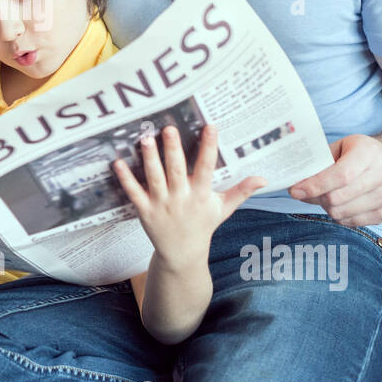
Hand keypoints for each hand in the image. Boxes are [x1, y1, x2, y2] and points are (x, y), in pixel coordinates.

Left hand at [112, 124, 265, 268]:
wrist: (182, 254)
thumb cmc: (203, 226)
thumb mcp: (224, 209)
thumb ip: (241, 191)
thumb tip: (264, 178)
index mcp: (201, 195)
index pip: (207, 168)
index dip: (209, 147)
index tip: (210, 127)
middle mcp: (181, 198)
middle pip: (177, 170)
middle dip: (173, 149)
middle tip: (169, 128)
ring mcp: (162, 205)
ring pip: (155, 178)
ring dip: (149, 159)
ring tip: (145, 139)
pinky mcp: (145, 211)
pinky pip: (134, 192)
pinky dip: (126, 178)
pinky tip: (118, 163)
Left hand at [288, 134, 381, 226]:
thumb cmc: (358, 153)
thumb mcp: (339, 148)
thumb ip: (319, 163)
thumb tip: (296, 184)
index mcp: (368, 153)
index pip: (340, 175)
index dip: (315, 186)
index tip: (295, 191)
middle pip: (338, 198)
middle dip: (315, 197)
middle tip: (305, 192)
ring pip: (341, 213)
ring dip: (325, 207)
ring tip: (325, 195)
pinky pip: (350, 222)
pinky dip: (338, 215)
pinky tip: (339, 203)